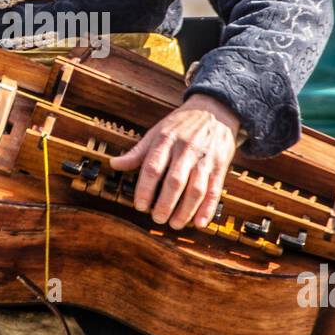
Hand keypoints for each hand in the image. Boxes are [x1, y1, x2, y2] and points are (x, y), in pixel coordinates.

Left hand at [109, 93, 240, 230]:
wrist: (215, 111)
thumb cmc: (181, 125)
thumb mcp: (157, 131)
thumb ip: (137, 152)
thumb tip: (114, 164)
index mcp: (166, 140)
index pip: (153, 167)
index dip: (145, 188)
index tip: (140, 206)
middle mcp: (186, 149)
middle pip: (175, 181)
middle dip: (165, 203)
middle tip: (157, 218)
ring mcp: (204, 159)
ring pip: (196, 189)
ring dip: (185, 210)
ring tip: (175, 224)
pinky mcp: (220, 166)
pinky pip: (214, 190)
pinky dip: (208, 208)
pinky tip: (200, 223)